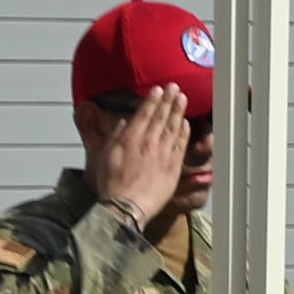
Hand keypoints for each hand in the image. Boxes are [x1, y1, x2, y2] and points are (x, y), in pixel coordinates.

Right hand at [85, 86, 197, 231]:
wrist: (126, 207)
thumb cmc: (111, 183)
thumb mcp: (106, 155)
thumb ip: (116, 135)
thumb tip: (124, 121)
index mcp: (130, 139)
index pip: (144, 114)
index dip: (153, 100)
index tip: (159, 89)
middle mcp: (148, 143)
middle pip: (161, 117)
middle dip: (169, 100)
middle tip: (175, 87)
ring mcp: (162, 155)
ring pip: (173, 128)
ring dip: (179, 112)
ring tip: (183, 98)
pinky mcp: (173, 167)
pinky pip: (181, 145)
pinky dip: (184, 132)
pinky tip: (187, 123)